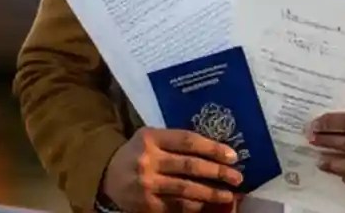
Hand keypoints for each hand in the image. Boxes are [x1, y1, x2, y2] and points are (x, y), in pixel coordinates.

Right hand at [100, 127, 242, 211]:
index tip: (232, 155)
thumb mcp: (150, 137)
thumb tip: (214, 147)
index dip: (212, 148)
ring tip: (229, 195)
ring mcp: (147, 184)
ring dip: (211, 193)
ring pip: (186, 189)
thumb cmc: (136, 153)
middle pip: (190, 165)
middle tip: (237, 177)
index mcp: (151, 138)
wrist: (107, 177)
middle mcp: (149, 160)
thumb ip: (174, 140)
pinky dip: (195, 206)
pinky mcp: (147, 204)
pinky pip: (176, 205)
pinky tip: (208, 205)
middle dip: (217, 172)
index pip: (188, 141)